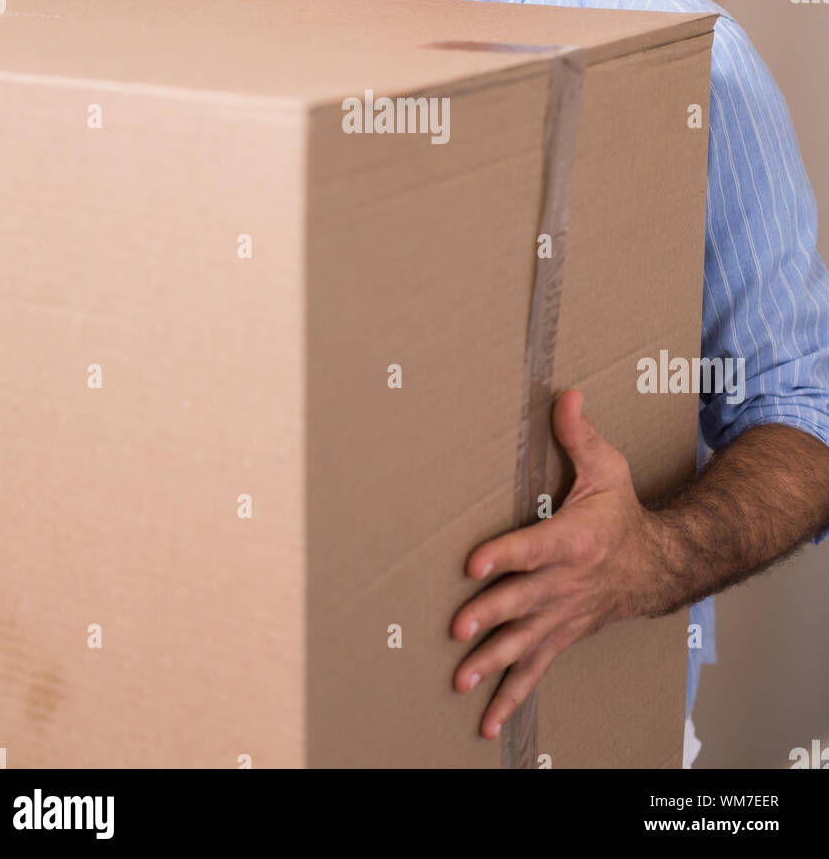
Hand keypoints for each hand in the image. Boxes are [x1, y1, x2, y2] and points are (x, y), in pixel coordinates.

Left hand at [451, 388, 660, 738]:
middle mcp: (565, 583)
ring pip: (524, 643)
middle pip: (523, 602)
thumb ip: (579, 434)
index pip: (533, 548)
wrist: (657, 567)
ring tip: (460, 680)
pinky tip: (485, 722)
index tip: (473, 564)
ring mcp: (562, 616)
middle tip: (459, 629)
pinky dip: (510, 698)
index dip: (503, 555)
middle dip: (491, 616)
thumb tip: (564, 394)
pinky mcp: (560, 636)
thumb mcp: (607, 467)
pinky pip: (535, 671)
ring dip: (492, 663)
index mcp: (572, 540)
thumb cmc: (621, 513)